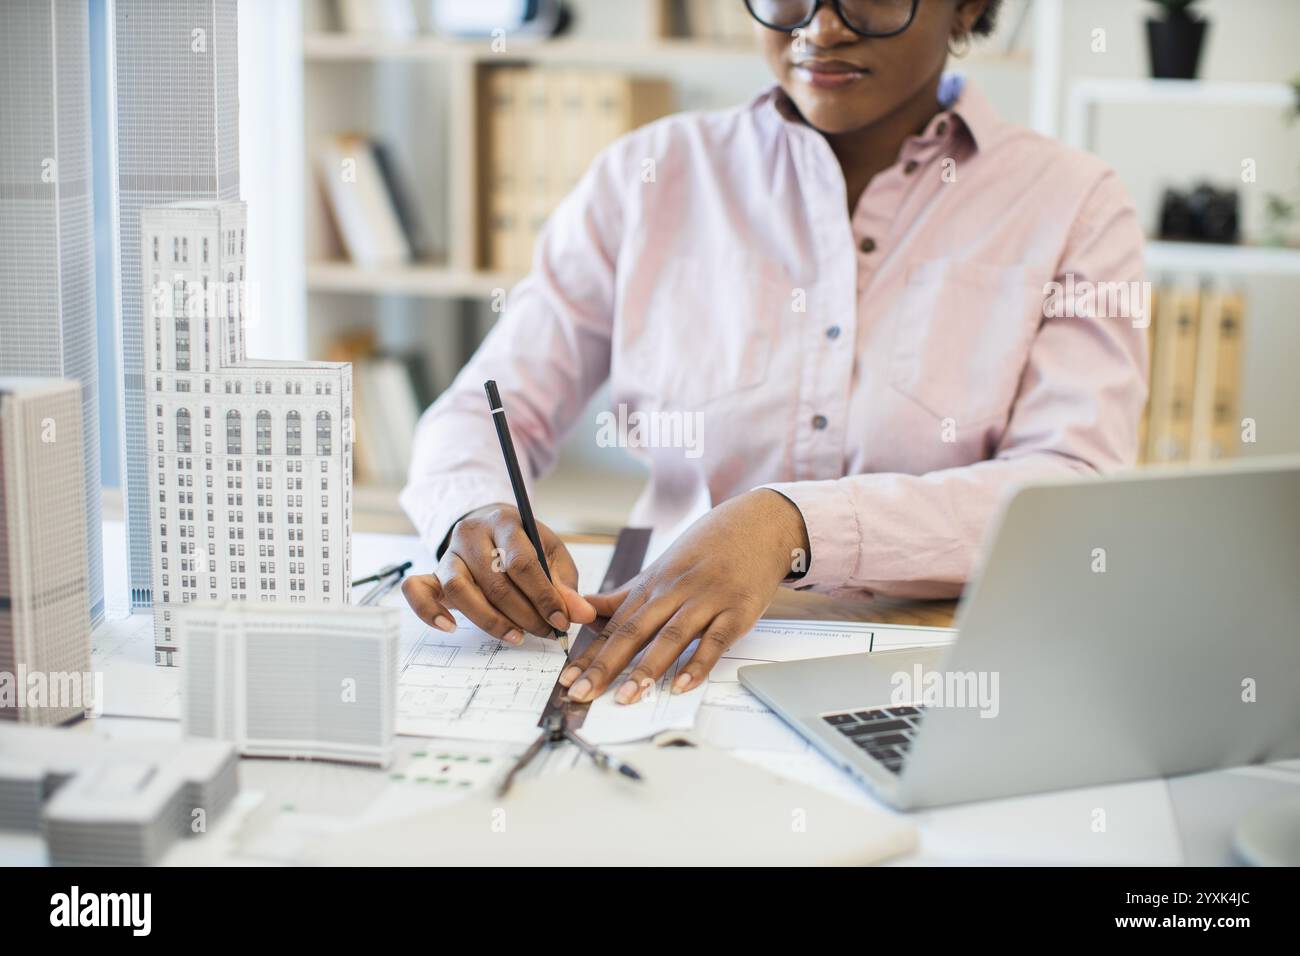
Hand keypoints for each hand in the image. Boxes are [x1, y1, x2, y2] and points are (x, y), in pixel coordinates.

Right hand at [401, 503, 596, 644]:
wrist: (490, 526)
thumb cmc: (524, 544)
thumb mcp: (550, 554)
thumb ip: (565, 584)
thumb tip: (582, 615)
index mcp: (505, 522)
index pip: (522, 562)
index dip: (544, 596)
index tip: (562, 622)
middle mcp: (471, 534)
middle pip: (493, 581)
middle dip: (524, 614)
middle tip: (545, 632)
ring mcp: (448, 553)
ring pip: (458, 589)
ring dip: (489, 620)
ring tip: (515, 636)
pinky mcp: (432, 572)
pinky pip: (417, 591)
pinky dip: (429, 611)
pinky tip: (450, 628)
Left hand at [560, 489, 809, 704]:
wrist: (759, 523)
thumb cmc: (708, 548)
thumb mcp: (664, 567)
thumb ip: (628, 594)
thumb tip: (587, 609)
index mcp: (653, 585)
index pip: (614, 625)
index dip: (590, 654)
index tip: (567, 680)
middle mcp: (675, 592)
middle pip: (634, 632)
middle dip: (606, 665)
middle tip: (582, 693)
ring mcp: (706, 601)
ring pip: (672, 637)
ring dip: (647, 668)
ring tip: (627, 697)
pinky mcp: (738, 610)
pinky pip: (716, 640)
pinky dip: (699, 663)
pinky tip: (683, 685)